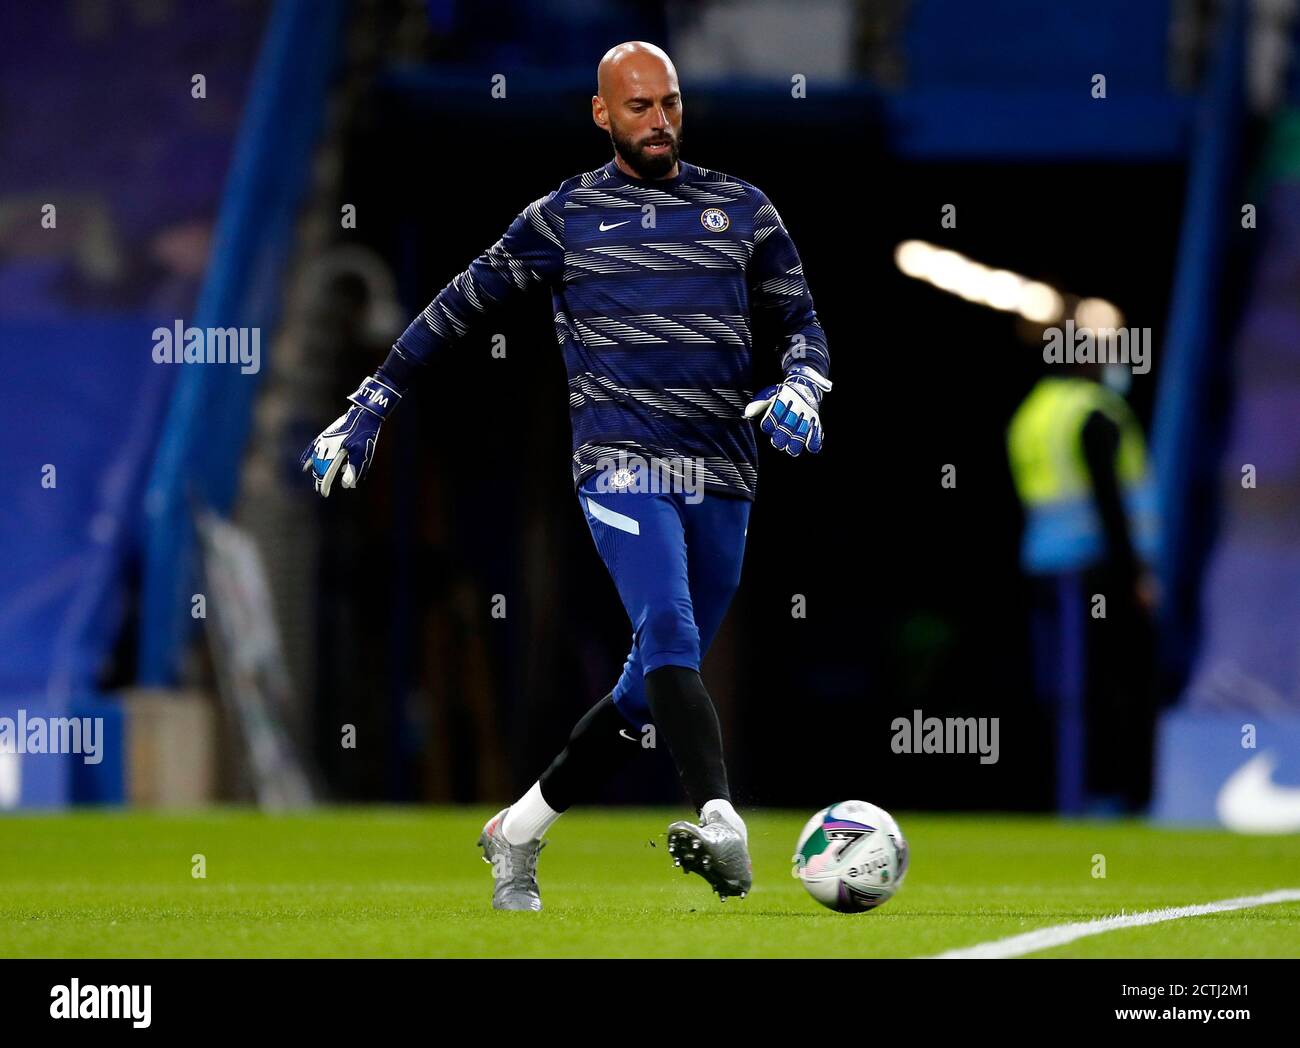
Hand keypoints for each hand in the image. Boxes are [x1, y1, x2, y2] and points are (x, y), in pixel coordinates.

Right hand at [299, 375, 399, 496]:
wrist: (363, 414)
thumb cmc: (365, 434)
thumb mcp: (361, 452)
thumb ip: (354, 469)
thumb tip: (346, 485)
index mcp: (334, 451)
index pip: (326, 472)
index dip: (325, 484)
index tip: (324, 493)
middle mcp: (326, 446)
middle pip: (319, 466)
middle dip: (319, 479)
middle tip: (320, 490)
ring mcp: (324, 439)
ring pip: (315, 458)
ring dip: (315, 470)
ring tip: (315, 479)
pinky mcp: (325, 435)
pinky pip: (312, 448)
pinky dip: (307, 457)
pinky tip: (304, 464)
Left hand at [743, 364, 831, 455]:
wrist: (807, 386)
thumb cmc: (783, 395)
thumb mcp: (771, 394)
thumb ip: (759, 404)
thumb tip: (747, 413)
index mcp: (785, 396)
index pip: (778, 409)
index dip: (771, 420)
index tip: (767, 427)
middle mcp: (798, 404)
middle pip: (790, 421)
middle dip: (783, 433)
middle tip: (777, 443)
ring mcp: (808, 412)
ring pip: (804, 427)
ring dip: (798, 440)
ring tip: (792, 449)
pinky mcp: (816, 419)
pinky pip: (817, 429)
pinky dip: (815, 439)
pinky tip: (811, 447)